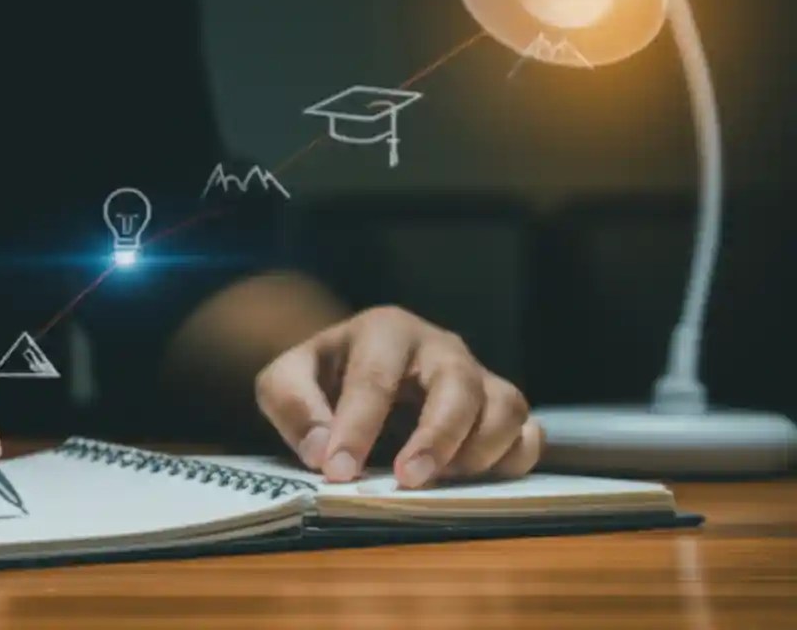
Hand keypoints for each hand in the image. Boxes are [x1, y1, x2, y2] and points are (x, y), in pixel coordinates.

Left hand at [254, 306, 542, 486]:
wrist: (352, 369)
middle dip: (435, 437)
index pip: (375, 378)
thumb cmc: (321, 377)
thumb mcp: (284, 380)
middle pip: (457, 383)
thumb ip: (292, 406)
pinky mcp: (498, 408)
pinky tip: (475, 479)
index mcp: (384, 331)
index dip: (358, 427)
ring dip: (480, 450)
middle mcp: (439, 347)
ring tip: (440, 481)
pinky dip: (513, 460)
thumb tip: (322, 450)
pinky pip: (529, 432)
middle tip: (406, 479)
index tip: (338, 472)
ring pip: (506, 405)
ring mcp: (477, 376)